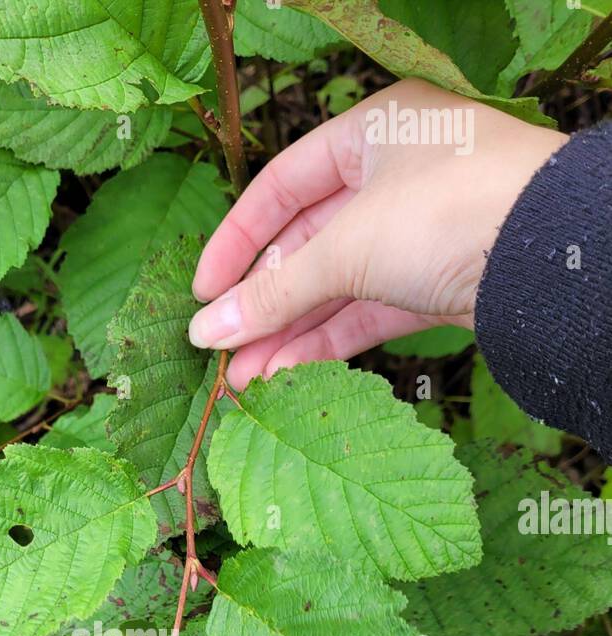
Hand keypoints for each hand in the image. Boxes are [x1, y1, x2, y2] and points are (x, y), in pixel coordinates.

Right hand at [188, 80, 567, 389]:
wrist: (553, 257)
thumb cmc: (451, 212)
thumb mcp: (345, 247)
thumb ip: (272, 292)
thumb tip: (207, 331)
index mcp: (375, 131)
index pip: (282, 185)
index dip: (237, 241)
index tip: (202, 293)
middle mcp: (397, 176)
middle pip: (308, 244)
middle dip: (261, 304)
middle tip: (218, 353)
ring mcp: (421, 233)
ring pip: (337, 286)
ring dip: (288, 334)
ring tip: (244, 382)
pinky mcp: (439, 283)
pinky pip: (368, 312)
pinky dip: (328, 342)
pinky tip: (287, 375)